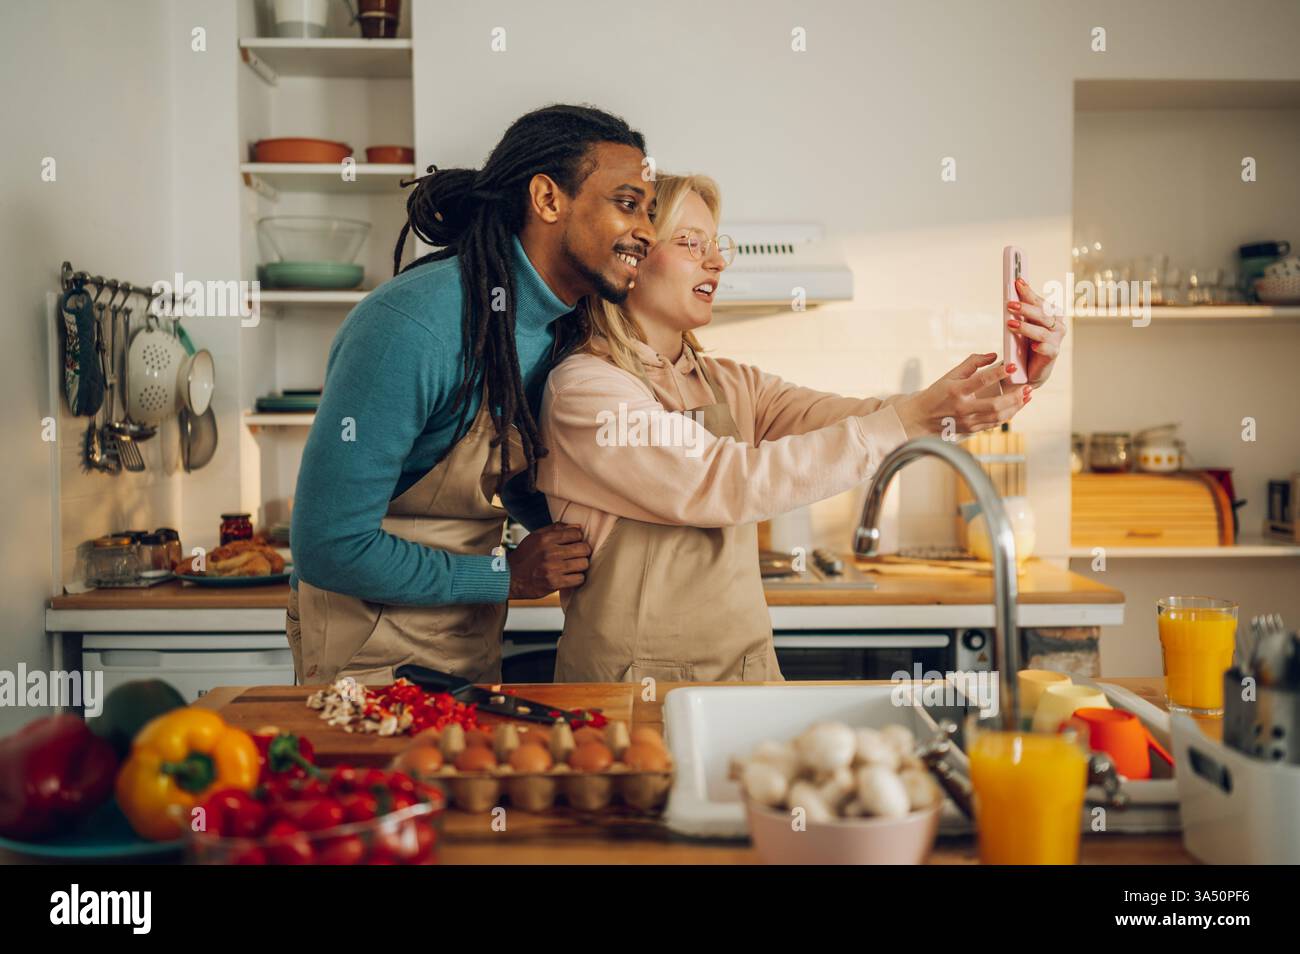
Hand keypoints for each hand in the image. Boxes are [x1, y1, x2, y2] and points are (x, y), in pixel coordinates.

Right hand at [506, 523, 590, 598]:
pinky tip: (570, 576)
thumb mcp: (536, 537)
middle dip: (583, 552)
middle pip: (584, 549)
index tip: (574, 544)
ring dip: (581, 566)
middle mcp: (549, 552)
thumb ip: (556, 529)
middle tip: (577, 555)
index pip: (576, 534)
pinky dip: (577, 578)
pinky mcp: (554, 583)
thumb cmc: (525, 556)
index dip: (578, 539)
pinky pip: (579, 579)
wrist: (510, 578)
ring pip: (583, 564)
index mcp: (545, 538)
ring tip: (573, 566)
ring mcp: (552, 568)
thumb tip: (578, 526)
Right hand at [894, 353, 1030, 439]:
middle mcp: (962, 408)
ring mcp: (967, 421)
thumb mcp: (949, 375)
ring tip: (1027, 396)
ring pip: (998, 417)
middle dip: (1015, 397)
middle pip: (994, 405)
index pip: (981, 380)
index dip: (999, 373)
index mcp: (956, 390)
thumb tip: (993, 355)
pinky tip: (1017, 406)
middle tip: (1027, 387)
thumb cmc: (936, 393)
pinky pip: (995, 423)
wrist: (921, 418)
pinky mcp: (971, 430)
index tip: (1013, 366)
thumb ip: (971, 363)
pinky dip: (1009, 414)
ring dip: (1016, 407)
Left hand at [1007, 277, 1064, 386]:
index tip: (1017, 281)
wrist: (1030, 369)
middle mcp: (1057, 325)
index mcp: (1051, 314)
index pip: (1039, 301)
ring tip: (1010, 324)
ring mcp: (1056, 339)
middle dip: (1025, 308)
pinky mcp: (1052, 354)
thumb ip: (1022, 308)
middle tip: (1009, 304)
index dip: (1028, 292)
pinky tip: (1034, 346)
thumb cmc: (1027, 342)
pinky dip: (1041, 346)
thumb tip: (1014, 285)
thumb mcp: (1024, 323)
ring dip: (1025, 327)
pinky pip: (1048, 349)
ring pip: (1041, 331)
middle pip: (1041, 314)